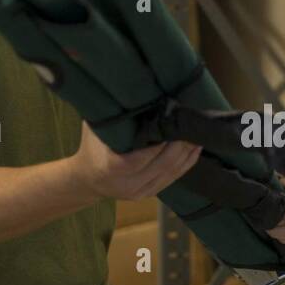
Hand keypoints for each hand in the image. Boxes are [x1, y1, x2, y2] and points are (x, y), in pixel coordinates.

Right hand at [70, 120, 201, 199]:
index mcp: (110, 168)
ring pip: (170, 173)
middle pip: (161, 165)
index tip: (173, 125)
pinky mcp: (148, 194)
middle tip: (191, 126)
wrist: (87, 179)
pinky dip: (186, 164)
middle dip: (180, 145)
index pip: (141, 157)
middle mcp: (126, 184)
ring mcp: (139, 192)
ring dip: (187, 153)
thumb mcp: (95, 128)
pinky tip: (195, 150)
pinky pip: (172, 179)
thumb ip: (114, 116)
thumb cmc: (91, 147)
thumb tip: (135, 90)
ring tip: (198, 134)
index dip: (160, 144)